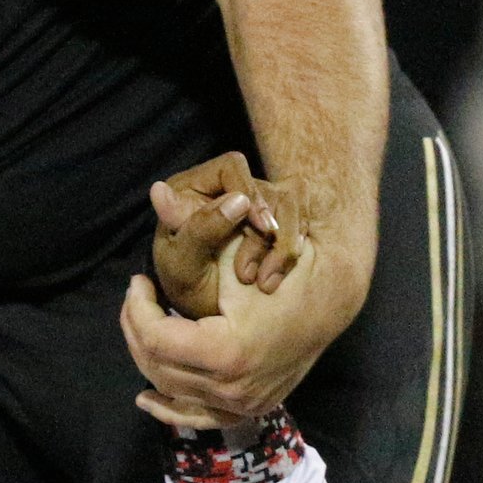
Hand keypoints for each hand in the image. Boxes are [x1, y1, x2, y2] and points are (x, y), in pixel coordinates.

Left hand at [123, 232, 344, 429]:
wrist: (332, 297)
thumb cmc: (282, 269)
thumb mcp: (233, 251)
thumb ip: (191, 228)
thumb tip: (156, 192)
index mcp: (227, 353)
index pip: (155, 338)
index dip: (136, 309)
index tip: (137, 281)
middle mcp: (233, 387)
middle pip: (158, 366)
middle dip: (137, 329)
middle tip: (135, 299)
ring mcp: (243, 403)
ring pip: (173, 391)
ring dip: (148, 359)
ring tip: (139, 326)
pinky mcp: (250, 407)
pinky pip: (200, 418)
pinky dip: (172, 409)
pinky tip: (147, 398)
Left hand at [154, 152, 300, 303]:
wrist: (208, 315)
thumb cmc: (186, 286)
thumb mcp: (182, 265)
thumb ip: (200, 230)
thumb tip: (236, 199)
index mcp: (191, 189)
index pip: (232, 167)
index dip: (249, 191)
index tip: (261, 226)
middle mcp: (225, 189)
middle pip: (264, 189)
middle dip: (265, 232)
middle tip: (249, 275)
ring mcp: (253, 204)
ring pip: (288, 206)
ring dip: (282, 245)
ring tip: (264, 282)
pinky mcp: (277, 221)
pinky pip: (300, 222)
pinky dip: (293, 249)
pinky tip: (276, 274)